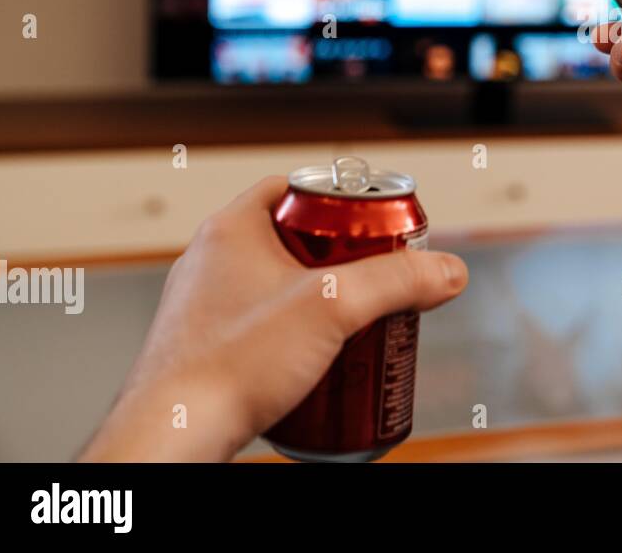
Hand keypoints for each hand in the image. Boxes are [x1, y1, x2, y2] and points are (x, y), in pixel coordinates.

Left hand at [80, 177, 467, 461]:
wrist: (175, 434)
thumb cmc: (227, 365)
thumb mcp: (333, 308)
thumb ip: (397, 282)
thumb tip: (447, 269)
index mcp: (232, 229)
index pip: (295, 187)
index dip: (342, 199)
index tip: (377, 219)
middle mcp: (211, 261)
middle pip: (295, 239)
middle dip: (343, 259)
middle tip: (378, 277)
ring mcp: (204, 306)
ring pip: (278, 286)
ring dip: (320, 301)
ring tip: (355, 323)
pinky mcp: (206, 348)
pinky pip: (260, 326)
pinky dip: (294, 335)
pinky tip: (320, 361)